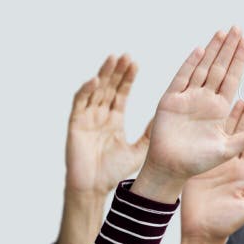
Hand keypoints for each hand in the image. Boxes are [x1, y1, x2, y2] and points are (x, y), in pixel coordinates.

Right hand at [65, 54, 150, 195]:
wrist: (94, 188)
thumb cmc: (114, 171)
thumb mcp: (139, 149)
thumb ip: (151, 132)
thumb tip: (168, 118)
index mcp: (114, 119)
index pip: (121, 93)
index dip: (127, 78)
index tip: (136, 63)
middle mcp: (99, 115)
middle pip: (109, 88)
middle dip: (117, 71)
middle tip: (127, 55)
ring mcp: (86, 119)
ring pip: (95, 91)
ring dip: (103, 74)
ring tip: (113, 59)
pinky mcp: (75, 125)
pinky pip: (79, 104)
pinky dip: (86, 91)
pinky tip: (95, 80)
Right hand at [133, 27, 243, 201]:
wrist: (171, 170)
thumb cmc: (198, 162)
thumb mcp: (228, 149)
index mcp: (219, 107)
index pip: (233, 77)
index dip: (240, 58)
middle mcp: (205, 98)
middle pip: (219, 67)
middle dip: (228, 48)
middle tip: (238, 27)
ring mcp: (187, 97)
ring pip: (202, 68)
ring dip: (212, 50)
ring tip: (222, 31)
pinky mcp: (171, 100)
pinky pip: (182, 78)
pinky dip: (190, 64)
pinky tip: (200, 50)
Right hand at [180, 98, 243, 242]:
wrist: (201, 233)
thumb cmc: (226, 223)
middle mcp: (231, 163)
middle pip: (242, 133)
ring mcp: (215, 162)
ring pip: (226, 133)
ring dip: (233, 116)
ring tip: (240, 98)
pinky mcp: (201, 164)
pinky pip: (207, 141)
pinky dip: (213, 126)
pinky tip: (216, 111)